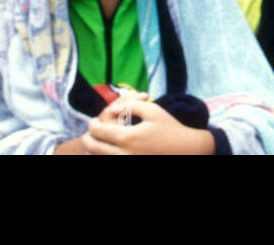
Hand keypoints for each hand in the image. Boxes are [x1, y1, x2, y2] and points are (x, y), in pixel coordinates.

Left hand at [81, 98, 214, 154]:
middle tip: (89, 134)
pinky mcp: (133, 168)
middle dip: (87, 139)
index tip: (92, 121)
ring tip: (95, 144)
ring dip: (93, 151)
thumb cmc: (170, 128)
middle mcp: (125, 155)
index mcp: (129, 137)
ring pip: (99, 159)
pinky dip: (104, 157)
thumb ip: (129, 105)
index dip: (91, 125)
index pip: (98, 131)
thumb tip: (111, 109)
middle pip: (94, 149)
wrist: (186, 150)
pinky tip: (108, 152)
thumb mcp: (152, 109)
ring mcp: (129, 163)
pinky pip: (110, 163)